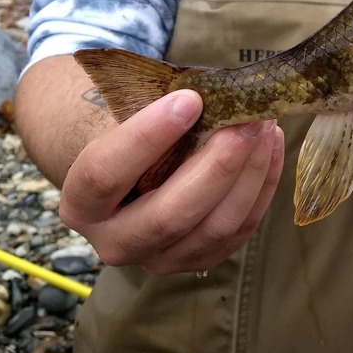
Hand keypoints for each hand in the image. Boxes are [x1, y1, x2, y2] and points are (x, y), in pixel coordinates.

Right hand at [58, 90, 283, 274]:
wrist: (132, 175)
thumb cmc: (129, 136)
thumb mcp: (126, 120)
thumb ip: (158, 110)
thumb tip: (217, 93)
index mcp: (81, 202)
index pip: (106, 174)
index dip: (147, 136)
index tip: (189, 99)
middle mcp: (115, 242)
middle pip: (169, 215)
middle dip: (217, 165)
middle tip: (247, 122)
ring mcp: (160, 259)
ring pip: (214, 228)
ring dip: (249, 175)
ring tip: (266, 129)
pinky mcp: (200, 260)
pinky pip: (240, 230)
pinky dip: (262, 187)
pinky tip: (271, 149)